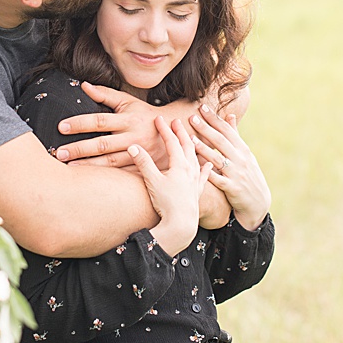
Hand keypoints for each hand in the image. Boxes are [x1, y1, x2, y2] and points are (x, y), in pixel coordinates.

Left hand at [54, 82, 198, 167]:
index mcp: (128, 119)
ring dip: (89, 165)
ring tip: (70, 167)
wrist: (175, 134)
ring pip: (110, 162)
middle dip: (80, 149)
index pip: (100, 120)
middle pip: (103, 144)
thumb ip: (106, 94)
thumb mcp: (129, 102)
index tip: (61, 127)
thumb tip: (83, 86)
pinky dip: (106, 178)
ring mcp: (138, 154)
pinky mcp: (142, 167)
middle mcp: (133, 137)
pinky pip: (121, 174)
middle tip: (59, 153)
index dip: (80, 123)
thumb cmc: (146, 115)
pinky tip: (90, 180)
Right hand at [127, 117, 210, 255]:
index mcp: (179, 165)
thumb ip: (143, 163)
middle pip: (187, 146)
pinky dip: (207, 167)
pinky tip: (209, 164)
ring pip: (197, 157)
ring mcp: (196, 180)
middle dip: (181, 132)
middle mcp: (190, 170)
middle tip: (176, 121)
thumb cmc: (166, 203)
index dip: (165, 129)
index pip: (172, 141)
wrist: (181, 224)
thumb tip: (133, 146)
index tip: (159, 118)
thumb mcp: (152, 181)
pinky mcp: (198, 191)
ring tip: (192, 137)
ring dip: (194, 145)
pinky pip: (205, 175)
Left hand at [189, 104, 270, 229]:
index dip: (214, 119)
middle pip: (221, 141)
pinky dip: (208, 172)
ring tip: (189, 139)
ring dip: (203, 148)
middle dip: (206, 129)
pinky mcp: (232, 188)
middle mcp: (241, 159)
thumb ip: (235, 135)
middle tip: (192, 118)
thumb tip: (229, 115)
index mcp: (243, 149)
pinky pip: (217, 179)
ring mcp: (237, 174)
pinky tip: (196, 167)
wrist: (258, 203)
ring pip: (218, 158)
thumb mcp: (245, 155)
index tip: (202, 108)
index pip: (227, 130)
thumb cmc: (248, 175)